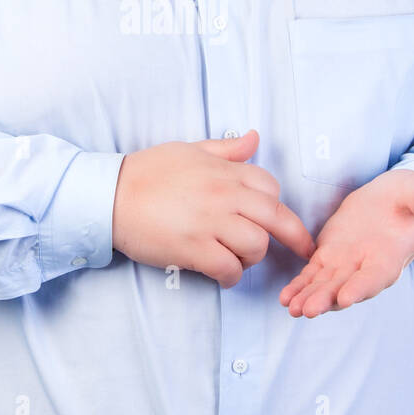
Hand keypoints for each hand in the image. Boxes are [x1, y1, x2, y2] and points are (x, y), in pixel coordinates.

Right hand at [112, 129, 315, 286]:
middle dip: (295, 237)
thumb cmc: (146, 172)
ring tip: (238, 259)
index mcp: (224, 171)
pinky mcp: (193, 248)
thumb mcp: (189, 150)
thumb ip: (225, 149)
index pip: (271, 186)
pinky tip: (222, 275)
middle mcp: (223, 195)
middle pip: (277, 218)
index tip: (274, 218)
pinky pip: (229, 268)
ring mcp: (209, 222)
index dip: (275, 204)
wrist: (109, 195)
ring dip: (253, 258)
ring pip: (257, 246)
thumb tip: (255, 138)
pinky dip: (231, 277)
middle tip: (303, 252)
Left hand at [278, 169, 413, 317]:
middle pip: (346, 287)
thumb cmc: (413, 198)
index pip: (376, 276)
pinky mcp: (330, 255)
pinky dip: (300, 286)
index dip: (362, 287)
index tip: (346, 297)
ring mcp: (348, 263)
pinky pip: (313, 274)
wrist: (396, 197)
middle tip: (309, 310)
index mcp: (391, 256)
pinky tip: (286, 298)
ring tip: (292, 308)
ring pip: (326, 285)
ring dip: (309, 297)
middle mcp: (368, 267)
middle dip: (327, 299)